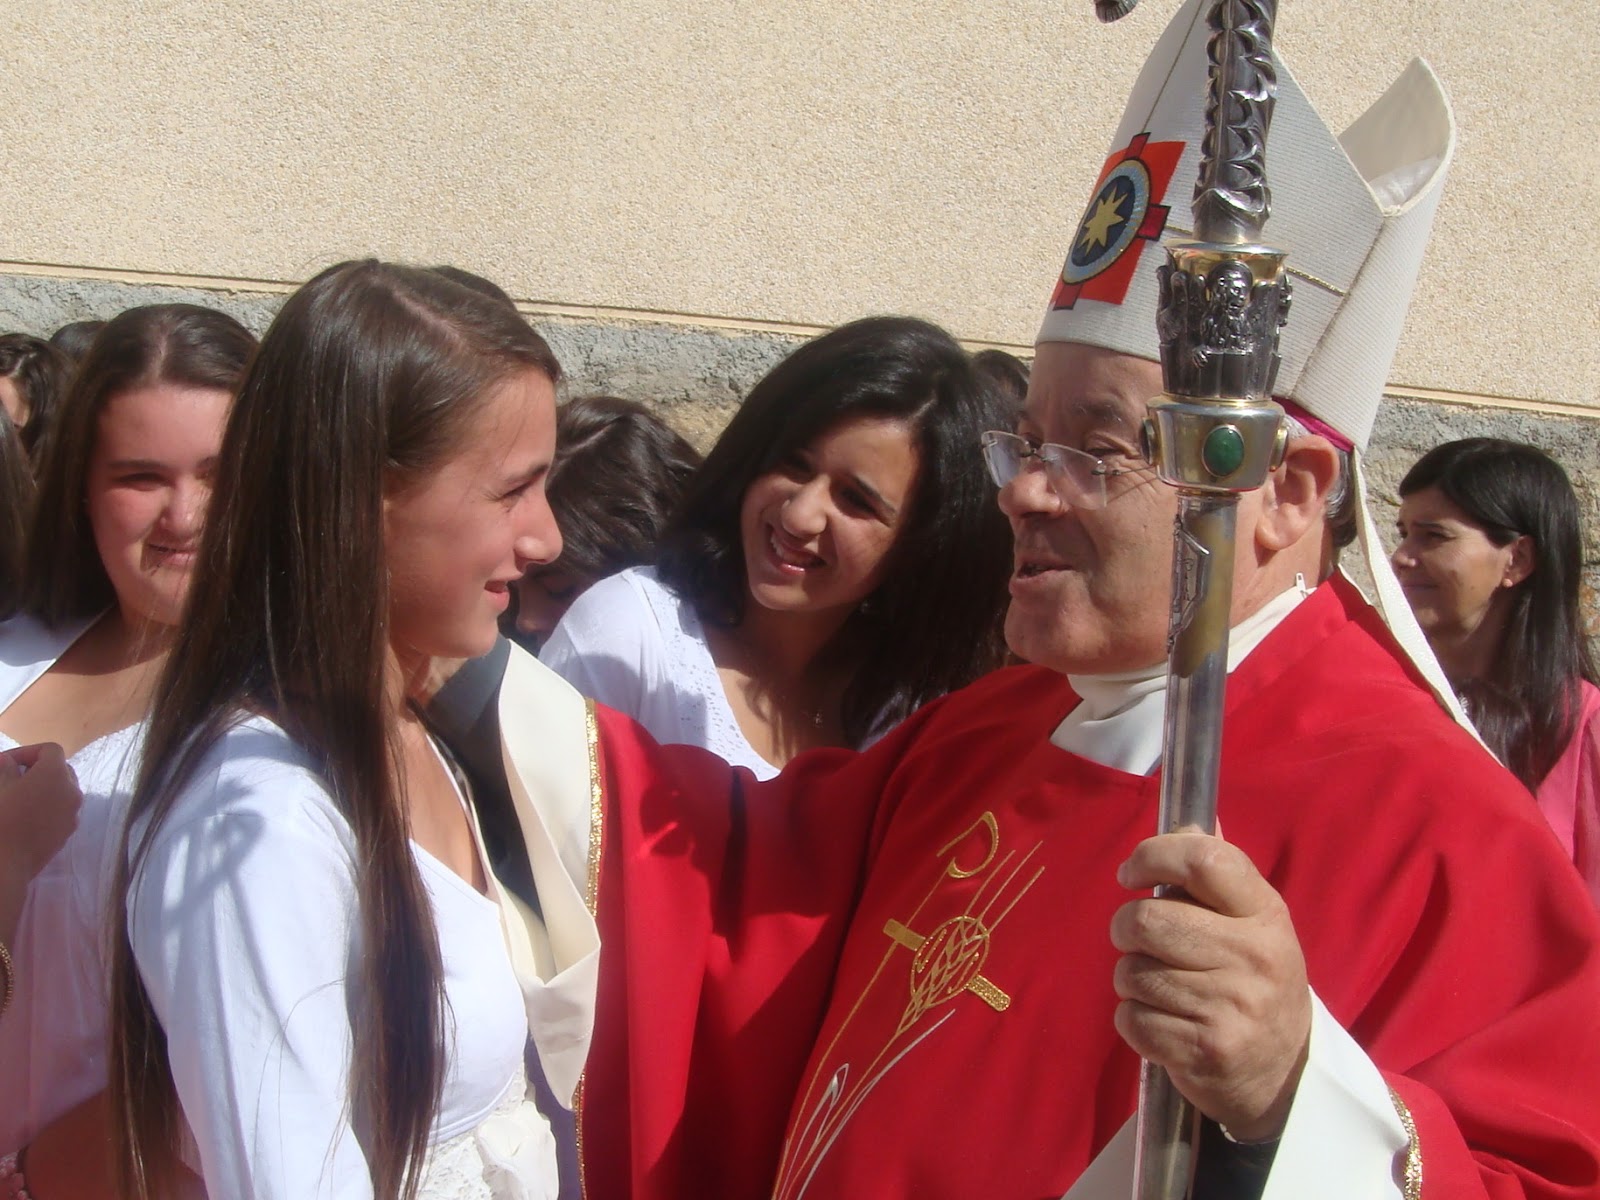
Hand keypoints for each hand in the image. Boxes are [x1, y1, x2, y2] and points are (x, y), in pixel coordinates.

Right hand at [0, 742, 81, 879]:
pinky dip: (49, 805)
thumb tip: (9, 762)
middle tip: (12, 777)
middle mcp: (72, 791)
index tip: (5, 763)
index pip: (51, 750)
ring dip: (45, 787)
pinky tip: (26, 815)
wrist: (5, 864)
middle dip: (38, 768)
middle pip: (62, 769)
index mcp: (56, 775)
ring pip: (64, 791)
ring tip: (19, 796)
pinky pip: (63, 810)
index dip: (27, 751)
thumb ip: (5, 769)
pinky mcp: (68, 832)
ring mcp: (73, 813)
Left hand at [1110, 829, 1310, 1141]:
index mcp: (1265, 912)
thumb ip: (1217, 873)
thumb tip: (1191, 817)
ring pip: (1132, 973)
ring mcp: (1231, 1006)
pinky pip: (1131, 1019)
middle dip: (1126, 928)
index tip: (1132, 873)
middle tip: (1139, 939)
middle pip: (1147, 921)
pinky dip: (1134, 1020)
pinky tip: (1165, 1021)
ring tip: (1162, 987)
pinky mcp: (1206, 1049)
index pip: (1203, 859)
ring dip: (1132, 979)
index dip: (1152, 856)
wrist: (1283, 1070)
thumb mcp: (1251, 922)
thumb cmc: (1252, 978)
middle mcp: (1254, 956)